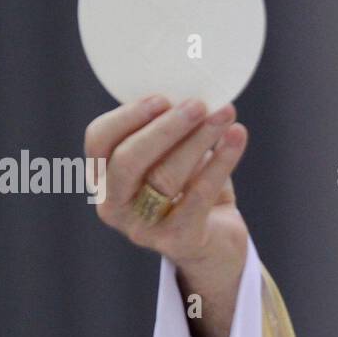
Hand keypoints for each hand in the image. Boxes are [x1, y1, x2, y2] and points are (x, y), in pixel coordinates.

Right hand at [85, 95, 250, 336]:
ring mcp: (142, 228)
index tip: (162, 97)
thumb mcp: (172, 157)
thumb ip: (171, 131)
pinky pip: (199, 196)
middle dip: (165, 128)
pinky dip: (222, 162)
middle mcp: (114, 206)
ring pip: (165, 177)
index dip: (127, 117)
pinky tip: (238, 137)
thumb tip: (192, 89)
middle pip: (129, 160)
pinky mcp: (177, 241)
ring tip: (225, 114)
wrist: (216, 246)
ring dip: (199, 139)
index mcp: (104, 178)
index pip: (99, 141)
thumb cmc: (190, 191)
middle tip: (198, 103)